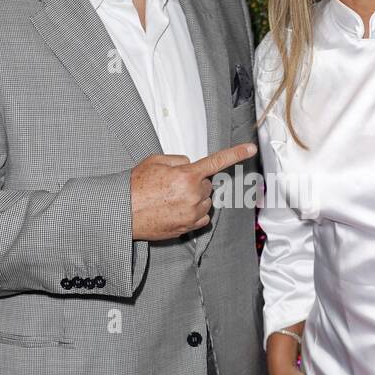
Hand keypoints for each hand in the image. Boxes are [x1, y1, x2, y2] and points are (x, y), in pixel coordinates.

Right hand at [130, 143, 256, 240]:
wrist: (124, 213)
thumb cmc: (135, 188)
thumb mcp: (154, 162)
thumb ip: (177, 159)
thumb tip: (189, 164)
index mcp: (186, 175)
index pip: (216, 161)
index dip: (236, 153)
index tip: (251, 148)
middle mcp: (193, 194)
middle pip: (207, 184)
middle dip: (194, 183)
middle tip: (172, 186)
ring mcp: (192, 212)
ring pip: (205, 201)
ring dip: (194, 198)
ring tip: (170, 200)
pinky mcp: (189, 226)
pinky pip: (202, 216)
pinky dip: (194, 213)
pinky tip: (175, 211)